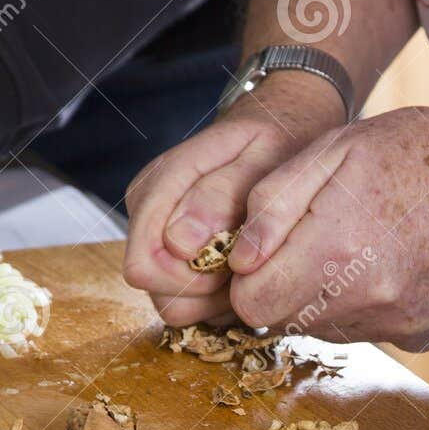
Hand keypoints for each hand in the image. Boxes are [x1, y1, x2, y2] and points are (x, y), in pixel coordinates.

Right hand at [122, 71, 345, 325]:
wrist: (284, 127)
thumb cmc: (276, 139)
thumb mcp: (260, 157)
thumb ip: (219, 197)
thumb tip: (178, 243)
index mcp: (159, 186)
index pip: (144, 266)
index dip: (192, 280)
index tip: (238, 263)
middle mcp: (150, 211)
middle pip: (155, 290)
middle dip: (205, 292)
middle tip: (250, 265)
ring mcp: (160, 234)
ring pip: (173, 302)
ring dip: (215, 298)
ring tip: (251, 265)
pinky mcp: (178, 254)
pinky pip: (190, 300)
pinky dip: (221, 296)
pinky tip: (246, 269)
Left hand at [224, 104, 428, 349]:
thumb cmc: (416, 151)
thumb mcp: (332, 150)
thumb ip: (273, 204)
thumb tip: (238, 260)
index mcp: (338, 249)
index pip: (250, 306)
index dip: (248, 279)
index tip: (263, 252)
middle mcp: (369, 300)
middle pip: (283, 324)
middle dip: (282, 288)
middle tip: (310, 243)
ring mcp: (399, 324)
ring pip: (323, 330)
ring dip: (323, 297)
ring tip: (356, 245)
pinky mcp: (421, 336)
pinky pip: (367, 331)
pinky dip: (364, 305)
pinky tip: (390, 263)